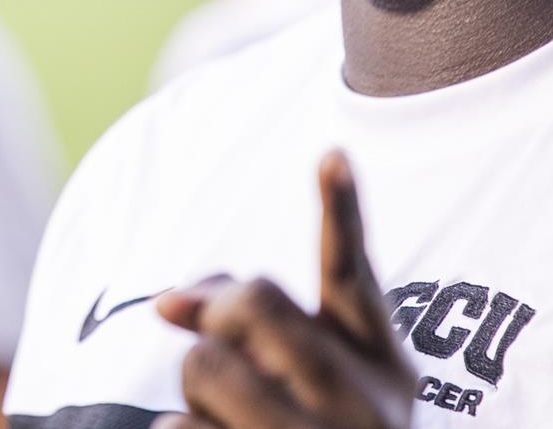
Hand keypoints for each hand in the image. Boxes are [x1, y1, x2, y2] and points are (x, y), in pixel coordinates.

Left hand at [153, 152, 415, 428]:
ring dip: (194, 389)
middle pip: (255, 300)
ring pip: (205, 365)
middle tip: (215, 348)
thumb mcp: (315, 382)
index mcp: (385, 368)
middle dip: (217, 313)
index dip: (342, 210)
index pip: (354, 276)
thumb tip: (167, 303)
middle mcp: (364, 405)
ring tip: (230, 422)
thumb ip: (257, 322)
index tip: (330, 150)